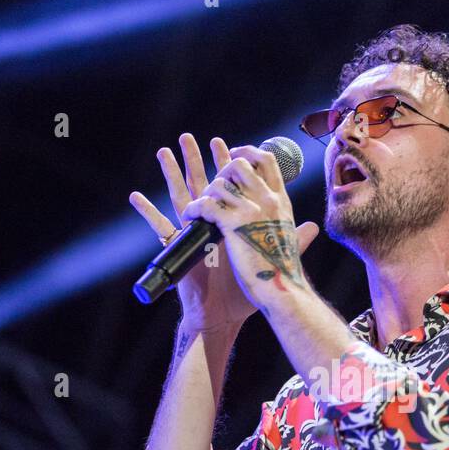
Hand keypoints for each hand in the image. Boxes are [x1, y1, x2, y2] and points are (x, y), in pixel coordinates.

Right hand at [129, 133, 318, 332]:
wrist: (226, 313)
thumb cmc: (246, 287)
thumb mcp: (270, 257)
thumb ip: (290, 239)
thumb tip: (313, 226)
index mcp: (230, 222)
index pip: (228, 186)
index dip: (227, 165)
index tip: (227, 145)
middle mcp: (210, 224)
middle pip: (201, 184)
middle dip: (196, 160)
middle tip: (189, 137)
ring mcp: (192, 233)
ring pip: (180, 197)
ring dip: (171, 174)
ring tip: (163, 151)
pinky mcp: (180, 248)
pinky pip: (160, 227)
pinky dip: (147, 212)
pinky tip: (135, 197)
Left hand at [178, 141, 316, 313]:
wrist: (281, 291)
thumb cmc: (285, 273)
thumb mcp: (295, 244)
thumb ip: (300, 232)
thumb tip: (311, 228)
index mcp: (281, 202)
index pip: (266, 160)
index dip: (246, 152)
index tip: (232, 154)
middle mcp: (268, 200)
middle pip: (240, 164)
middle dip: (220, 170)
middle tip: (212, 187)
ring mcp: (251, 211)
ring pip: (219, 183)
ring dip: (205, 194)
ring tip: (199, 209)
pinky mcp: (233, 225)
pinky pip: (207, 204)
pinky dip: (195, 209)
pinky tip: (191, 217)